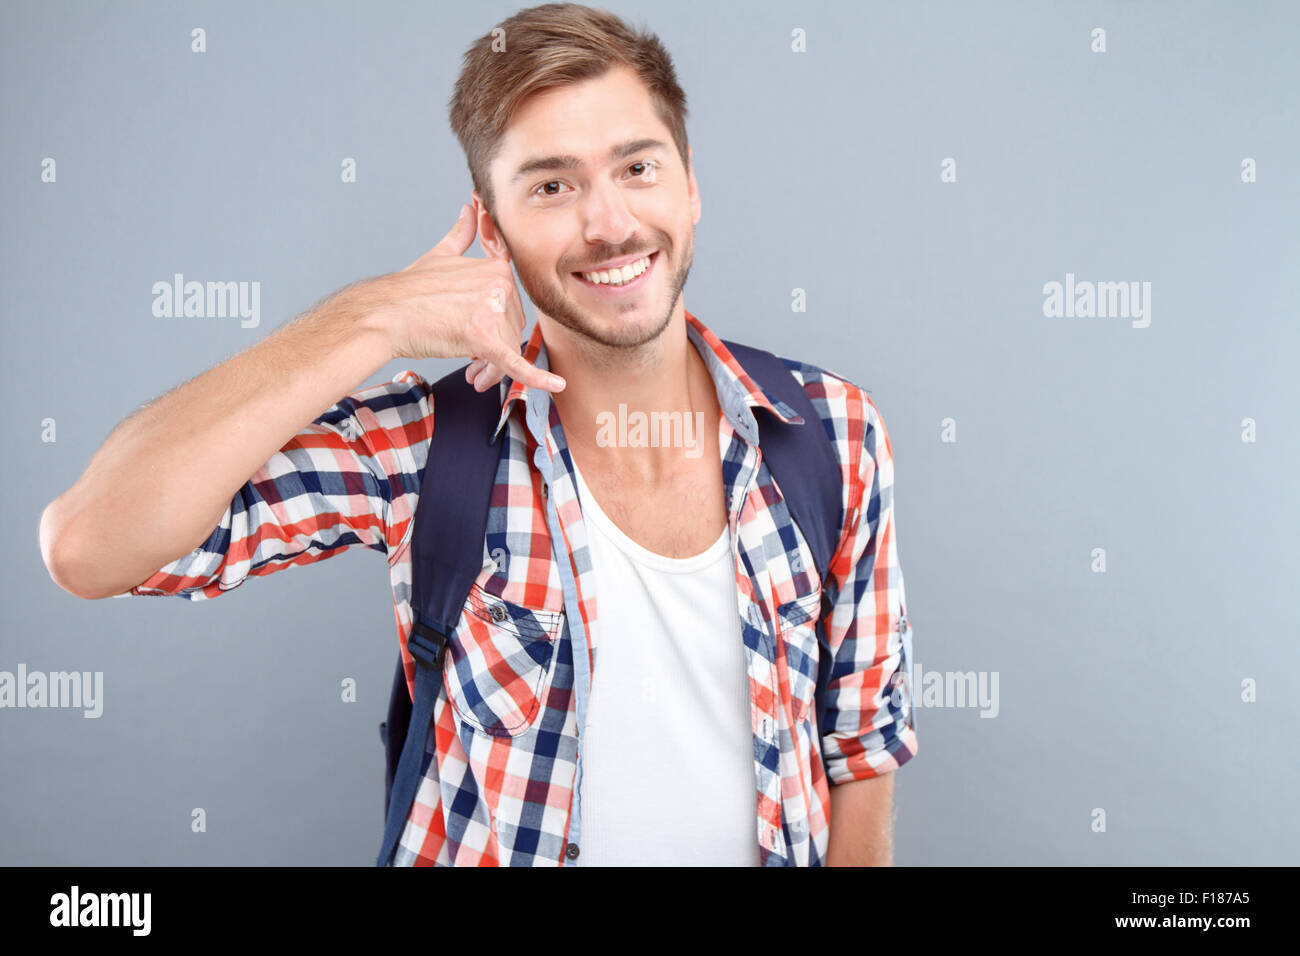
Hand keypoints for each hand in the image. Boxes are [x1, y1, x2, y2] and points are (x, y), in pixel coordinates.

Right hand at [375, 204, 564, 392]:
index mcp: (495, 268)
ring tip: (474, 376)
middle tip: (474, 365)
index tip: (481, 333)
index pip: (511, 304)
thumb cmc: (407, 291)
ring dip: (493, 369)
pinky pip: (516, 363)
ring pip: (508, 349)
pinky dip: (537, 377)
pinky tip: (557, 385)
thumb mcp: (439, 256)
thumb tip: (470, 209)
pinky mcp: (483, 339)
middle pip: (512, 328)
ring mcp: (491, 311)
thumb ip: (462, 234)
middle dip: (495, 349)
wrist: (383, 315)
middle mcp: (499, 286)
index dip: (497, 321)